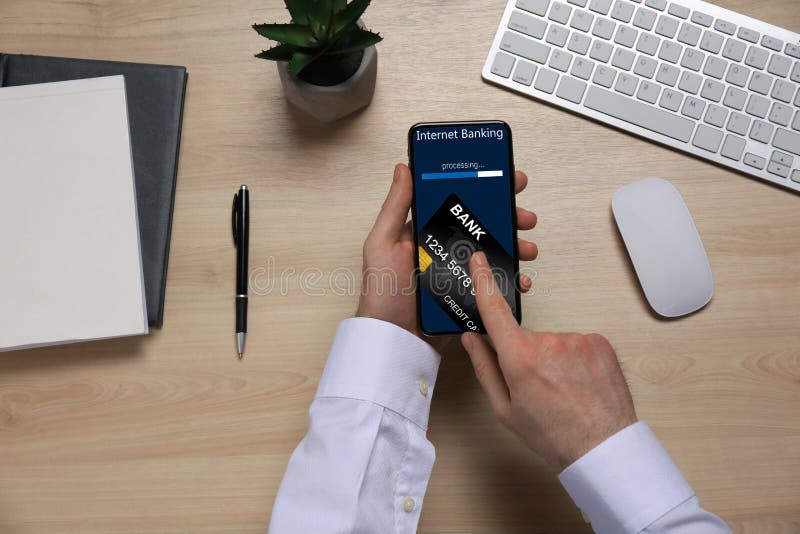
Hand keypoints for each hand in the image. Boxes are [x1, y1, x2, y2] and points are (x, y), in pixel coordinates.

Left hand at [357, 163, 538, 337]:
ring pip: (493, 251)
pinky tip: (520, 278)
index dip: (482, 188)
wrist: (395, 340)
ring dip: (515, 245)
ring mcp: (458, 271)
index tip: (505, 177)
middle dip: (508, 216)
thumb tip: (404, 168)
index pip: (457, 201)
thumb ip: (395, 207)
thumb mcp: (383, 244)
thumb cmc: (382, 294)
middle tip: (524, 215)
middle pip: (481, 224)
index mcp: (424, 230)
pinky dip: (511, 278)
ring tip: (527, 248)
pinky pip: (494, 281)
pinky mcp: (468, 294)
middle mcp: (443, 248)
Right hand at [461, 251, 637, 469]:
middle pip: (525, 337)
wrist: (603, 447)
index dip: (484, 281)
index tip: (479, 261)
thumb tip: (472, 339)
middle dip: (526, 355)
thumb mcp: (505, 409)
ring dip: (555, 360)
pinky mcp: (599, 342)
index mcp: (519, 358)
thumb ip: (485, 367)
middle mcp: (548, 342)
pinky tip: (580, 384)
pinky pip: (577, 344)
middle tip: (539, 388)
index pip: (494, 310)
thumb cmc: (554, 435)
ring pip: (553, 342)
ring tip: (565, 391)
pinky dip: (576, 360)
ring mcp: (577, 339)